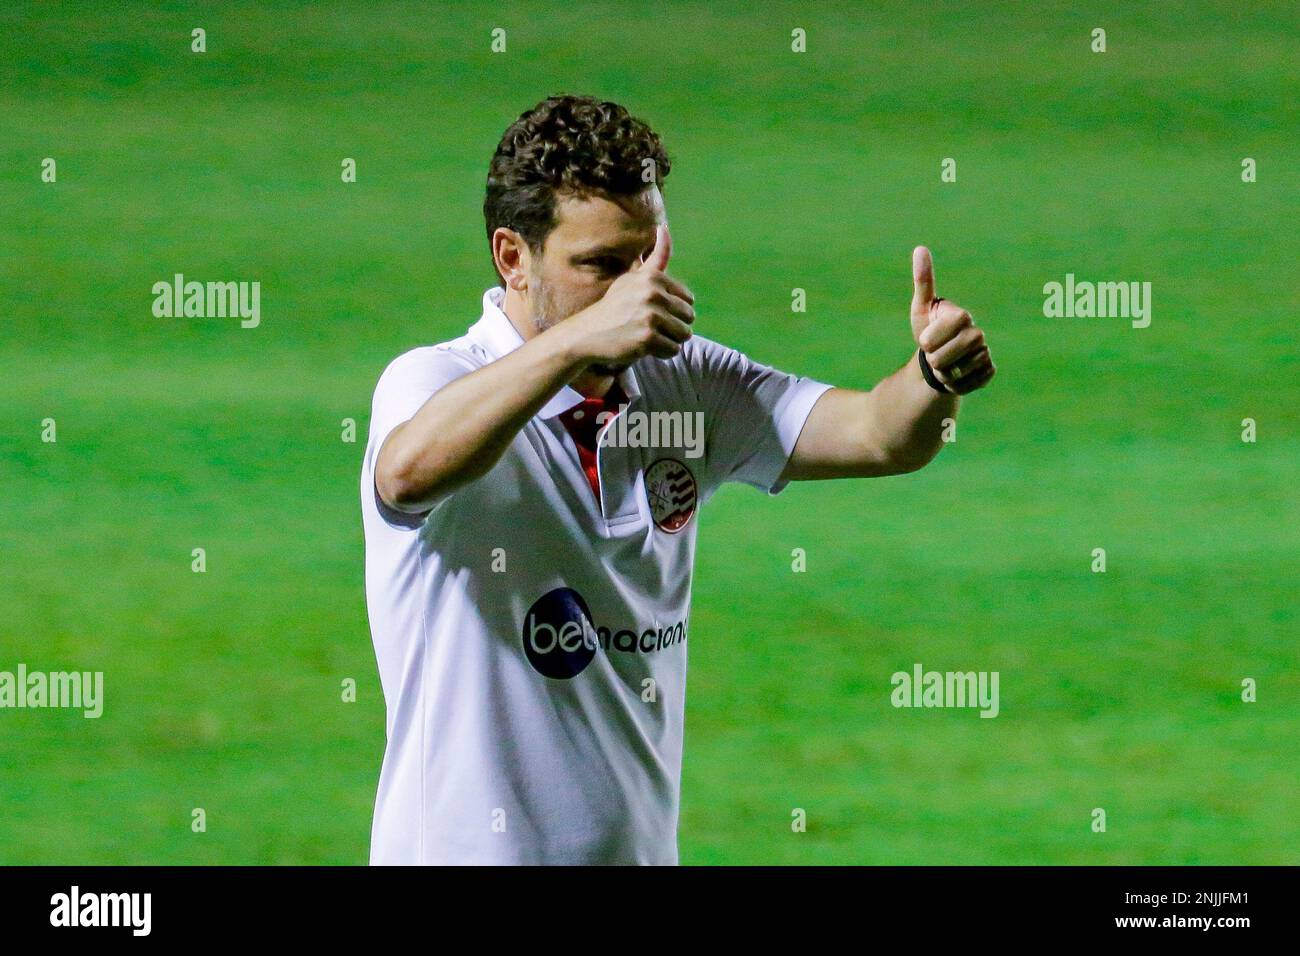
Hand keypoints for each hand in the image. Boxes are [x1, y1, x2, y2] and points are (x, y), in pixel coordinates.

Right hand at [562, 224, 695, 364]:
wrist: (587, 333)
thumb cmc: (615, 306)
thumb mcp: (633, 278)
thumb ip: (655, 258)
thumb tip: (663, 228)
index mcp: (653, 278)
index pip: (688, 299)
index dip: (674, 310)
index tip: (653, 311)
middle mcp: (653, 294)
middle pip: (689, 317)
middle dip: (674, 325)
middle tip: (651, 326)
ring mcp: (650, 316)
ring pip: (684, 335)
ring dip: (670, 340)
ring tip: (648, 336)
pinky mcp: (647, 338)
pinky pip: (673, 350)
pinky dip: (662, 353)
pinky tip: (644, 347)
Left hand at [910, 246, 995, 394]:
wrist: (937, 358)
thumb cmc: (928, 329)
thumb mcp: (921, 307)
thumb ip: (923, 281)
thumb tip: (920, 249)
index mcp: (962, 316)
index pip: (942, 332)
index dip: (929, 339)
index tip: (924, 340)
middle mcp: (978, 334)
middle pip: (946, 356)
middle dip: (933, 359)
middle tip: (933, 354)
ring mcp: (985, 353)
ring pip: (957, 372)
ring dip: (943, 373)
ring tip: (943, 365)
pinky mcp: (989, 371)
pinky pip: (968, 385)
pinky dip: (955, 385)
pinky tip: (954, 376)